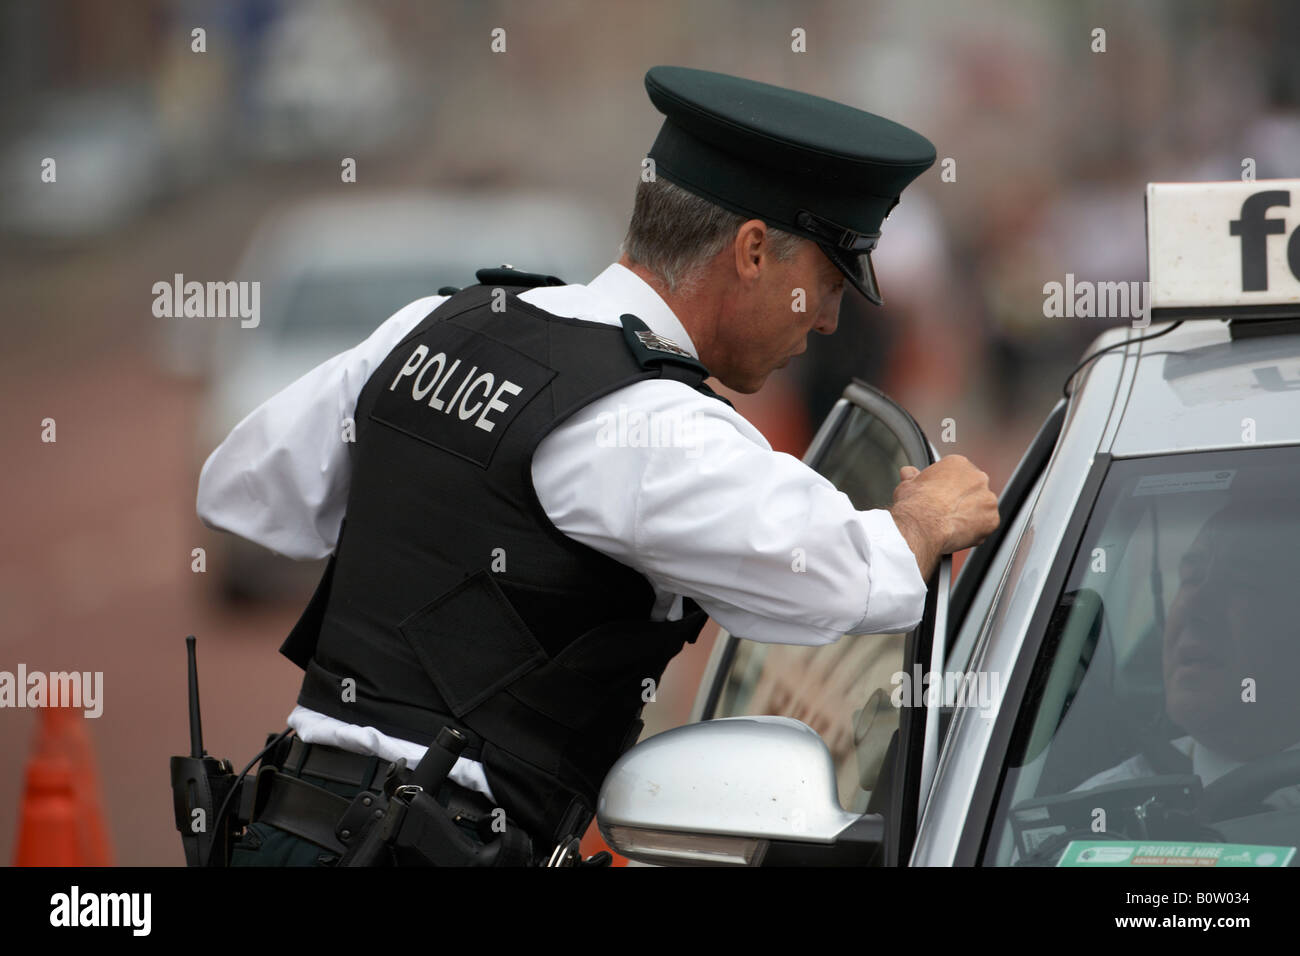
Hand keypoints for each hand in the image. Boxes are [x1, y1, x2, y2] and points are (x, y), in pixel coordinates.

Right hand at [889, 455, 999, 579]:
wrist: (921, 526)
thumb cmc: (915, 505)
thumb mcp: (907, 485)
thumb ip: (912, 477)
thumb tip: (908, 473)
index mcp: (958, 464)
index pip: (957, 474)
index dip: (948, 487)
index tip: (941, 496)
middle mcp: (977, 478)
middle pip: (973, 489)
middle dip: (962, 500)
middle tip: (946, 511)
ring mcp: (987, 499)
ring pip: (981, 508)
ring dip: (970, 516)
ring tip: (951, 525)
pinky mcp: (992, 520)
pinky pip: (986, 526)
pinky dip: (975, 532)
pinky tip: (959, 534)